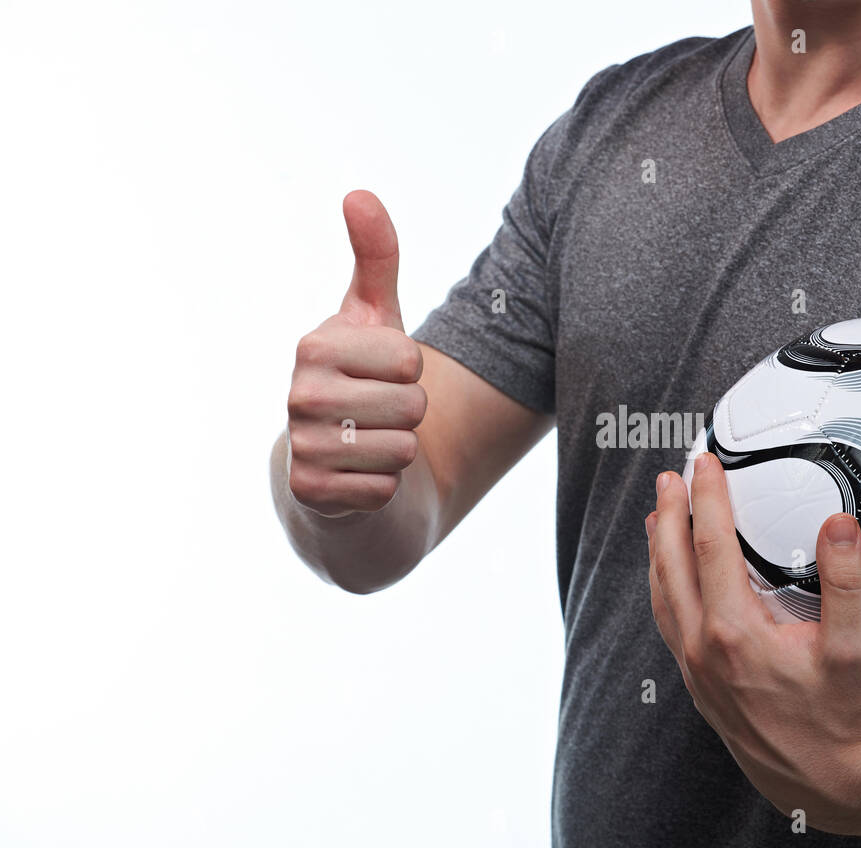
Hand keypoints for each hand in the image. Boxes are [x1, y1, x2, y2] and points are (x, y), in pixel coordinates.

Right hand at [286, 190, 427, 516]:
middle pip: (412, 405)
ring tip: (368, 439)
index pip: (411, 359)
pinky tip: (358, 473)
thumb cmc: (362, 376)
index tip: (383, 372)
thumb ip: (376, 257)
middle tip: (378, 410)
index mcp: (314, 345)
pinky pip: (386, 489)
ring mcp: (301, 445)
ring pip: (403, 449)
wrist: (331, 457)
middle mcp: (298, 395)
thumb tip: (359, 193)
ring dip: (398, 449)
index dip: (411, 370)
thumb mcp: (374, 316)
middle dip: (409, 412)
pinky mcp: (310, 492)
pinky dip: (383, 485)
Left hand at [646, 453, 860, 831]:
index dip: (706, 498)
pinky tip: (673, 579)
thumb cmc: (841, 722)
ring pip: (663, 596)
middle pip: (672, 564)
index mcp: (734, 633)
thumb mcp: (855, 651)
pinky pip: (670, 623)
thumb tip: (839, 525)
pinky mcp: (700, 686)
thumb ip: (846, 582)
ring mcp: (697, 670)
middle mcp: (704, 650)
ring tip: (659, 517)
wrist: (827, 783)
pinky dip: (665, 588)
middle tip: (670, 477)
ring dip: (659, 550)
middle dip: (669, 514)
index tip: (704, 463)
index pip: (710, 546)